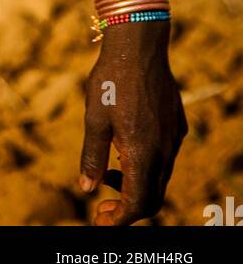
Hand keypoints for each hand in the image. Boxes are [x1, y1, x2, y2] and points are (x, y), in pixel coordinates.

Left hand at [79, 21, 187, 224]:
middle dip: (128, 209)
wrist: (139, 44)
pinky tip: (126, 147)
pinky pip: (166, 156)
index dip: (119, 219)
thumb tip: (86, 188)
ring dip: (137, 185)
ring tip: (109, 171)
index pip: (137, 204)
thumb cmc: (111, 79)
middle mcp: (164, 150)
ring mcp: (174, 137)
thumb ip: (92, 156)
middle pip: (152, 197)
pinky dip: (147, 165)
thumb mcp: (94, 118)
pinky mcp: (177, 124)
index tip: (100, 218)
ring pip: (160, 177)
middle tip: (103, 205)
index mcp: (143, 153)